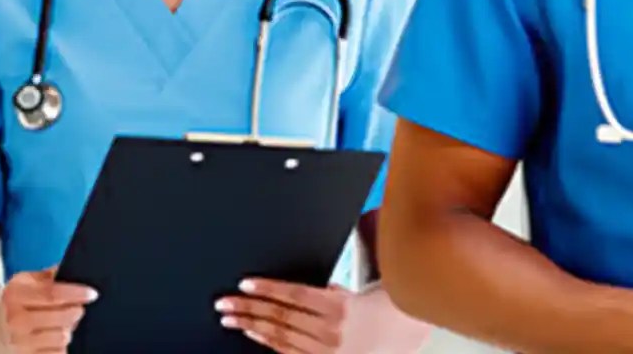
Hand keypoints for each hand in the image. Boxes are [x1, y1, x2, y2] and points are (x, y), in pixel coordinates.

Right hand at [0, 266, 98, 352]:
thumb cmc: (12, 301)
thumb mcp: (24, 281)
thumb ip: (49, 275)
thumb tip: (74, 268)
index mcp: (16, 295)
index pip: (52, 294)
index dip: (76, 294)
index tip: (92, 294)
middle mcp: (16, 320)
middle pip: (62, 318)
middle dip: (76, 311)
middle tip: (77, 308)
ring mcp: (20, 342)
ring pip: (62, 337)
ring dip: (69, 329)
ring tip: (63, 323)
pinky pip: (58, 353)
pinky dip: (62, 345)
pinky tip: (54, 337)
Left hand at [218, 279, 427, 353]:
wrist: (408, 332)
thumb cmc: (385, 305)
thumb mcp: (356, 290)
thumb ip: (328, 291)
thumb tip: (297, 293)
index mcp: (339, 306)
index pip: (294, 295)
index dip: (266, 289)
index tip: (244, 284)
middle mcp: (332, 330)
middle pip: (281, 317)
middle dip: (248, 309)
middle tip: (224, 303)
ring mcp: (328, 350)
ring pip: (281, 336)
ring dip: (251, 326)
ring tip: (229, 317)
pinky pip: (291, 353)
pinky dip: (268, 343)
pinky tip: (252, 334)